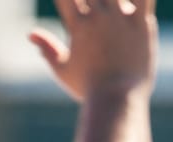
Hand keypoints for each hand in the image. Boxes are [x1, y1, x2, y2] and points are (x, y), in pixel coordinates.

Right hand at [28, 0, 156, 101]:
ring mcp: (120, 19)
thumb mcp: (63, 70)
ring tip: (115, 5)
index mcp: (78, 25)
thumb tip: (31, 34)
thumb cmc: (89, 89)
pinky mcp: (141, 24)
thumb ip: (47, 49)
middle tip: (97, 9)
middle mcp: (97, 17)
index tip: (73, 4)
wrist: (116, 101)